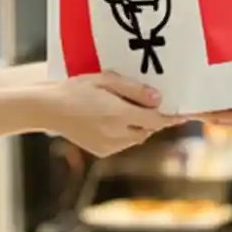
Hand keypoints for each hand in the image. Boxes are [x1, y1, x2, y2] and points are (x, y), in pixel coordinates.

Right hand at [44, 72, 180, 156]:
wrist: (47, 109)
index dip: (171, 117)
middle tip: (152, 106)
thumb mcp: (106, 80)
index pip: (156, 120)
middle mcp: (116, 133)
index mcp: (118, 114)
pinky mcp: (100, 151)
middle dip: (153, 120)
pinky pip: (123, 143)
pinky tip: (111, 119)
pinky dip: (125, 133)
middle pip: (148, 130)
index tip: (184, 114)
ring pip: (136, 138)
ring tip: (126, 109)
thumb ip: (134, 90)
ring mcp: (108, 145)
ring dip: (139, 127)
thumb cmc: (76, 89)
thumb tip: (158, 100)